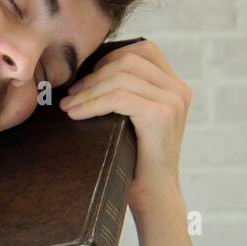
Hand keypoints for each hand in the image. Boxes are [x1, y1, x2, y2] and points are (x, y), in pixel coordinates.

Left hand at [58, 38, 191, 212]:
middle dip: (94, 75)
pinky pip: (119, 97)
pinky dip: (92, 103)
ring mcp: (173, 100)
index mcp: (174, 86)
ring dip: (88, 91)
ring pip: (120, 77)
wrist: (152, 195)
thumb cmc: (135, 161)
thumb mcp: (133, 120)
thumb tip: (85, 76)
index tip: (86, 80)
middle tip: (71, 95)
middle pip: (128, 60)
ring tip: (69, 106)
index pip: (143, 50)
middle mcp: (178, 89)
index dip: (110, 58)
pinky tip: (76, 114)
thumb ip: (125, 94)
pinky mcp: (161, 114)